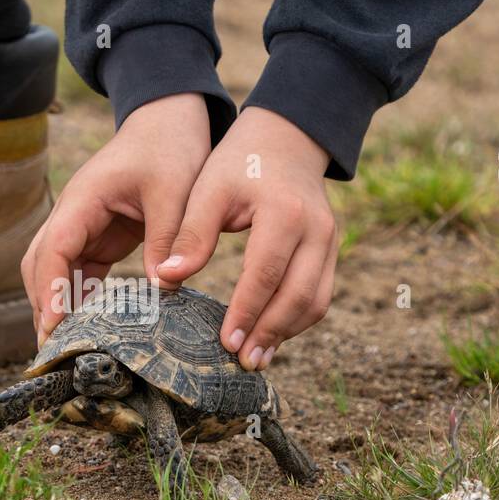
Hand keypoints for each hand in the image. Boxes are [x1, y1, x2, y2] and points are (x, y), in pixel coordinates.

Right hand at [22, 92, 210, 342]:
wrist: (170, 121)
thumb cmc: (171, 148)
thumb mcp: (175, 191)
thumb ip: (167, 238)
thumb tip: (162, 287)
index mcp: (83, 199)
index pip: (53, 249)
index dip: (50, 289)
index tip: (52, 327)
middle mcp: (73, 214)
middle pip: (39, 264)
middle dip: (42, 305)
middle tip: (53, 351)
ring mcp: (82, 226)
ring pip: (53, 271)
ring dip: (55, 305)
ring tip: (65, 348)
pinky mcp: (98, 236)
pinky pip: (78, 272)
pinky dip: (77, 298)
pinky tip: (86, 327)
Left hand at [155, 106, 336, 369]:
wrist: (285, 138)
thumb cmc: (238, 162)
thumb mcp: (208, 189)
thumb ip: (190, 235)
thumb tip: (168, 280)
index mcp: (284, 212)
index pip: (266, 272)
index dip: (247, 310)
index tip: (226, 342)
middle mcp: (317, 229)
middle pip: (298, 295)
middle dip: (270, 332)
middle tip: (243, 361)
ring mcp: (330, 240)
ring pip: (316, 301)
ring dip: (287, 332)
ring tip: (257, 357)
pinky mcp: (330, 249)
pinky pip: (320, 294)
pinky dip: (297, 319)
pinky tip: (271, 335)